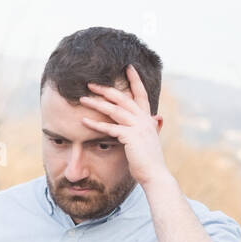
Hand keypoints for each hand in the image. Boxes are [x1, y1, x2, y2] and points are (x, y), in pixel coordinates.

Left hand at [77, 64, 169, 187]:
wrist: (155, 174)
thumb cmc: (149, 160)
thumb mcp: (150, 140)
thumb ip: (152, 127)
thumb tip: (158, 119)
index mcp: (148, 118)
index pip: (141, 94)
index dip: (135, 80)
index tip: (128, 67)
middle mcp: (144, 119)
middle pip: (123, 98)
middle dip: (107, 89)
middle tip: (91, 83)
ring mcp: (138, 127)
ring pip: (115, 110)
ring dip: (97, 103)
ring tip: (82, 98)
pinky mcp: (130, 137)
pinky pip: (110, 128)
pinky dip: (96, 124)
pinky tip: (83, 121)